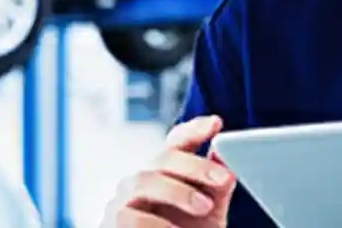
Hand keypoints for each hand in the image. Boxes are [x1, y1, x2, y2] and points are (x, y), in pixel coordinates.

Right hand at [103, 115, 237, 227]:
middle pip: (164, 157)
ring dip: (179, 192)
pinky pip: (133, 216)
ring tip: (205, 207)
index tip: (215, 123)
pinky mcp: (115, 221)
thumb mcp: (209, 213)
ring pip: (145, 181)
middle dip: (196, 166)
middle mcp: (144, 179)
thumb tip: (227, 162)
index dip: (194, 129)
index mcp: (168, 172)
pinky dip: (158, 223)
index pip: (177, 141)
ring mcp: (125, 198)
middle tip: (224, 179)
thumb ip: (217, 188)